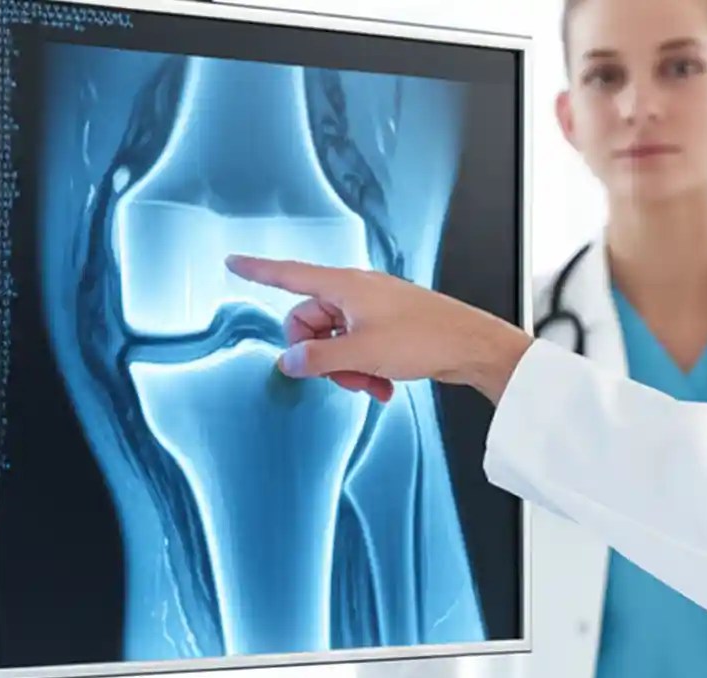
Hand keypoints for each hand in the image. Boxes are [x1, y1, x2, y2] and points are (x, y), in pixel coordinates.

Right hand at [224, 255, 532, 403]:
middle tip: (341, 376)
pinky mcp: (389, 327)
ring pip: (335, 341)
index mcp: (345, 285)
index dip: (258, 270)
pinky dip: (363, 369)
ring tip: (370, 384)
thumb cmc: (427, 338)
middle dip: (319, 355)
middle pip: (310, 322)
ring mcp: (373, 310)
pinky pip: (358, 348)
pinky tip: (382, 385)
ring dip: (345, 369)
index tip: (233, 262)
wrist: (472, 347)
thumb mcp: (362, 354)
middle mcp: (357, 292)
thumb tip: (290, 362)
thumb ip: (319, 359)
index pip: (289, 275)